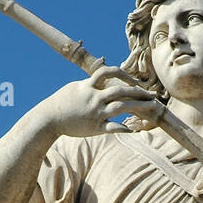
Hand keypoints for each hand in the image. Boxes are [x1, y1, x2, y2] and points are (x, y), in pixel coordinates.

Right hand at [42, 66, 163, 137]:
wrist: (49, 119)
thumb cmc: (62, 103)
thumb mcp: (75, 88)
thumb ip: (90, 84)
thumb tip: (100, 79)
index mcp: (89, 86)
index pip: (110, 73)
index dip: (125, 75)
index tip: (136, 82)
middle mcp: (94, 98)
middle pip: (120, 90)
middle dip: (139, 92)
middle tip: (153, 95)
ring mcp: (95, 113)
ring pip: (120, 107)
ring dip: (138, 106)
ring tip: (151, 107)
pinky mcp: (94, 127)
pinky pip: (112, 127)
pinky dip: (123, 127)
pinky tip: (133, 129)